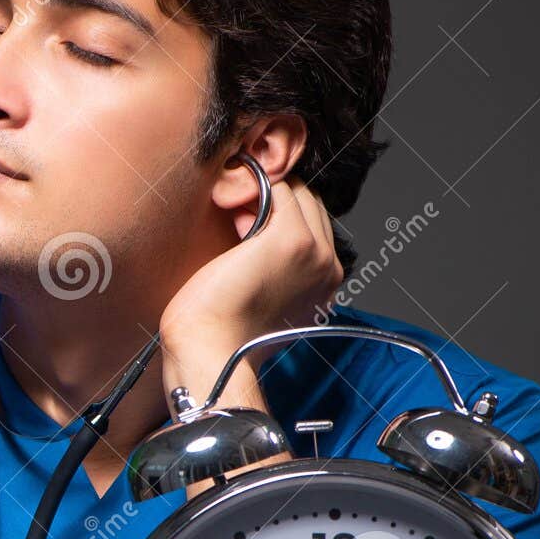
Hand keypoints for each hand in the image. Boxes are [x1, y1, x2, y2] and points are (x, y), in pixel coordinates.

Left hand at [159, 176, 343, 412]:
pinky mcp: (291, 239)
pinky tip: (232, 208)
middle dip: (277, 203)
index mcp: (325, 286)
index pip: (314, 227)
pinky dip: (255, 189)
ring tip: (235, 223)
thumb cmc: (221, 333)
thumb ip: (274, 276)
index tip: (245, 233)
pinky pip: (279, 190)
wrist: (210, 350)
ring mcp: (314, 252)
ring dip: (267, 196)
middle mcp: (329, 268)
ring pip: (298, 194)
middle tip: (238, 224)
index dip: (280, 219)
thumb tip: (255, 246)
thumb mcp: (260, 305)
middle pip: (310, 206)